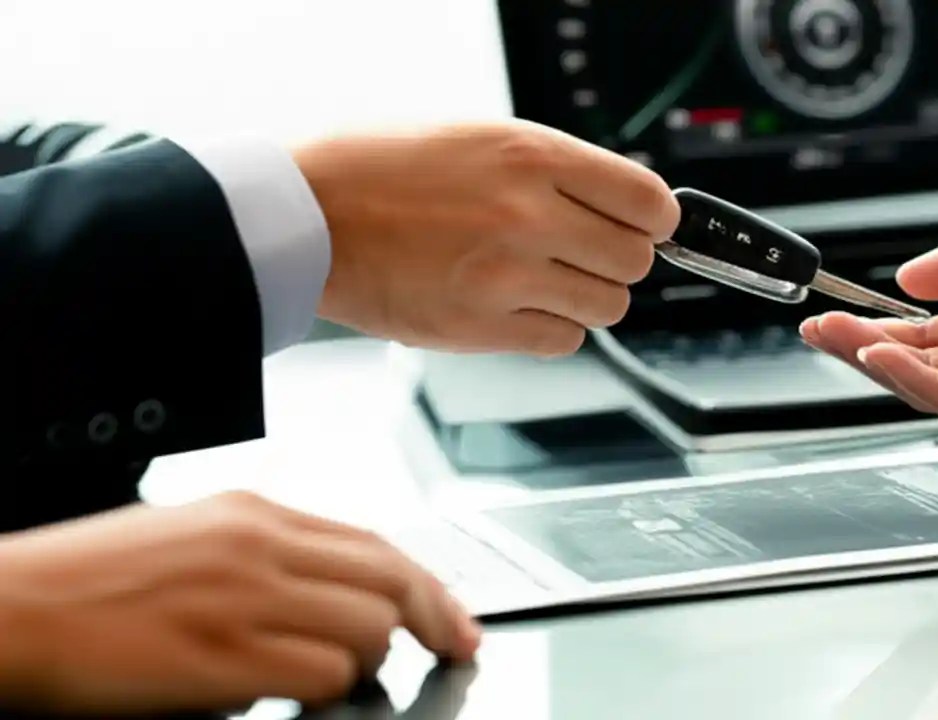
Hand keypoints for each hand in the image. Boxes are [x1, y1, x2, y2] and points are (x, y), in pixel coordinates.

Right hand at [0, 491, 479, 714]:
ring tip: (336, 678)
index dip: (429, 584)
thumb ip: (266, 555)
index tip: (456, 616)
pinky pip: (323, 675)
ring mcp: (245, 598)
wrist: (10, 609)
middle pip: (392, 579)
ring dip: (367, 662)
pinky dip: (327, 691)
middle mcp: (260, 546)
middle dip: (437, 618)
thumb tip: (330, 591)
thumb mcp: (190, 538)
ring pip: (370, 628)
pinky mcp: (225, 655)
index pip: (374, 544)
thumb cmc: (88, 583)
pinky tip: (300, 696)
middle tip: (458, 648)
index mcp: (253, 514)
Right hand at [293, 120, 680, 356]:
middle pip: (636, 260)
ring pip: (608, 306)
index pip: (648, 200)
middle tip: (585, 254)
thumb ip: (553, 171)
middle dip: (617, 259)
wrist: (308, 217)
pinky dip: (552, 328)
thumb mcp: (479, 139)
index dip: (656, 218)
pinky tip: (518, 306)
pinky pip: (564, 340)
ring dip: (587, 297)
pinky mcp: (482, 328)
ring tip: (545, 281)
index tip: (648, 226)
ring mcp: (507, 275)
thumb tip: (621, 204)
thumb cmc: (382, 171)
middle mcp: (528, 215)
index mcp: (531, 156)